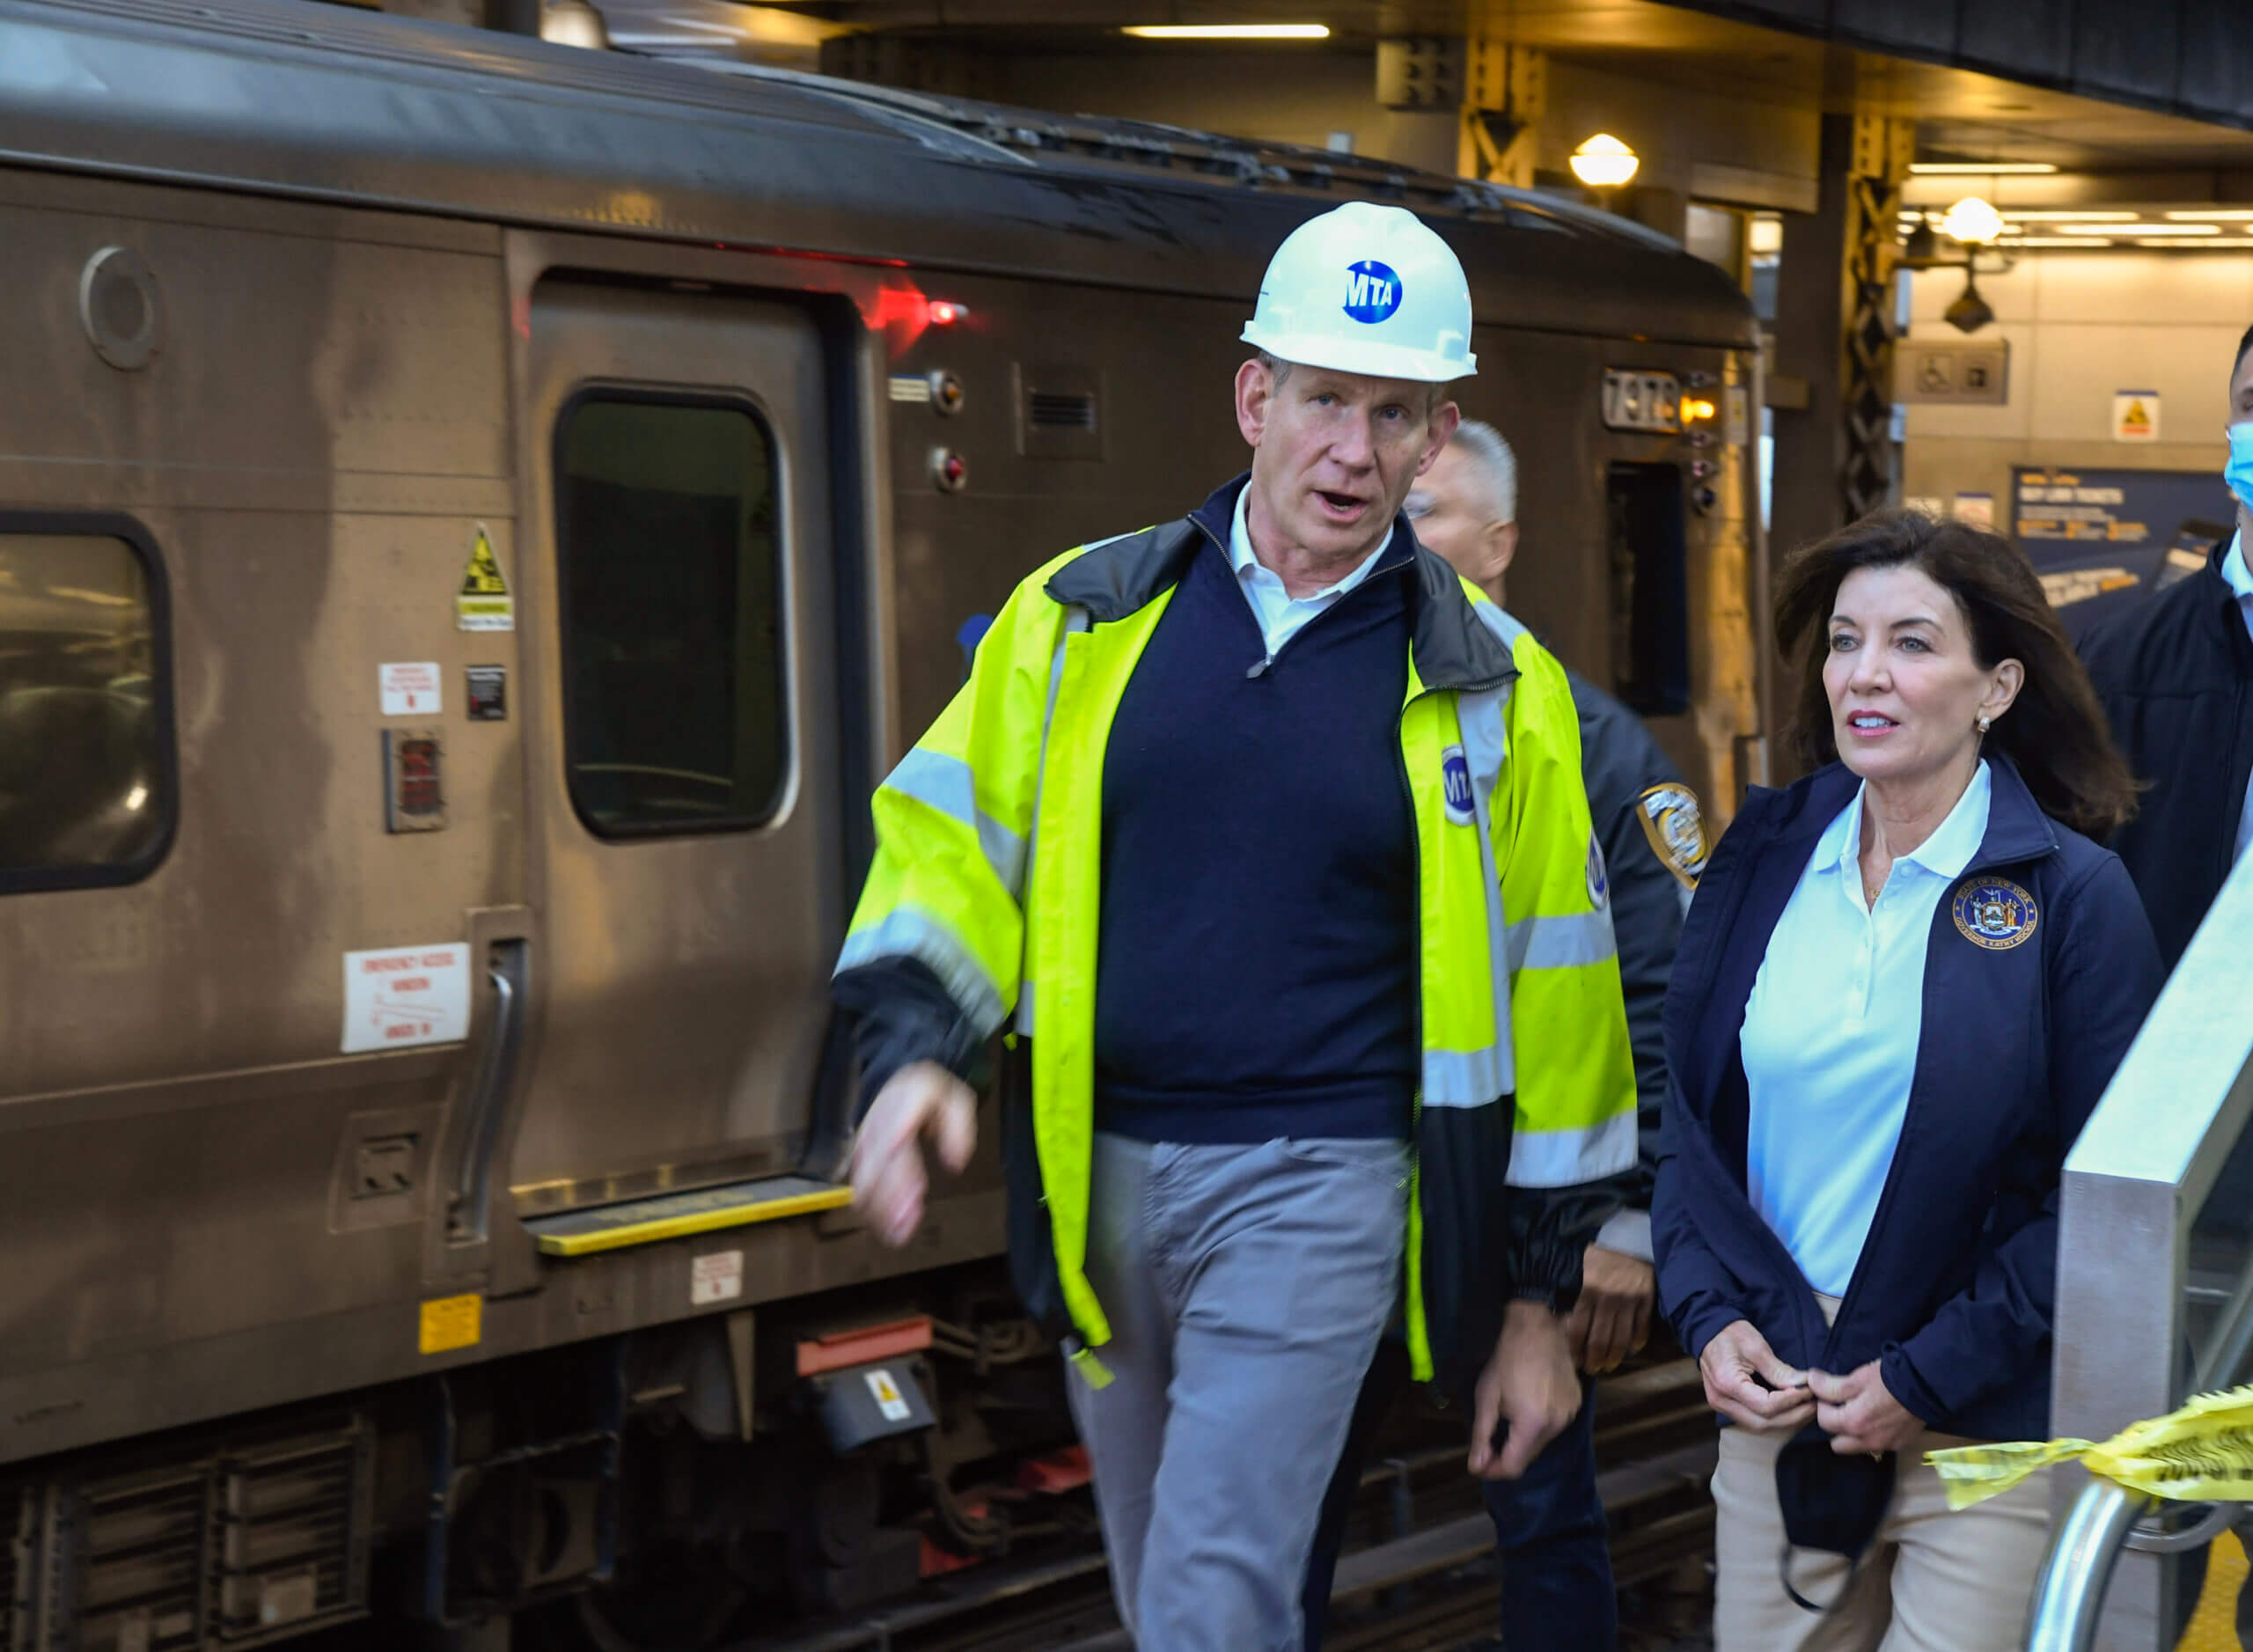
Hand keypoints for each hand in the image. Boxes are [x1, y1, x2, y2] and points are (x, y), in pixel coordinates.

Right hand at [843, 1061, 976, 1246]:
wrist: (898, 1080)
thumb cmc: (930, 1093)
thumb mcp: (957, 1099)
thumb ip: (959, 1128)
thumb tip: (956, 1162)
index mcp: (905, 1101)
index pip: (900, 1128)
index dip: (901, 1156)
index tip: (911, 1185)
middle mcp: (879, 1122)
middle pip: (882, 1161)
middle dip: (892, 1195)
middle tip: (907, 1223)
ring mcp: (866, 1139)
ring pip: (866, 1177)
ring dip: (880, 1208)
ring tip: (898, 1234)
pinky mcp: (860, 1155)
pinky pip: (861, 1184)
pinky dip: (872, 1208)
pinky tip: (886, 1227)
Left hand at [1468, 1300, 1582, 1480]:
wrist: (1536, 1328)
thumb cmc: (1506, 1360)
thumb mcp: (1486, 1397)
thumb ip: (1481, 1436)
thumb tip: (1476, 1468)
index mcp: (1533, 1424)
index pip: (1514, 1466)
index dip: (1494, 1470)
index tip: (1480, 1464)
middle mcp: (1557, 1424)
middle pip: (1529, 1456)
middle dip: (1507, 1455)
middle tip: (1488, 1445)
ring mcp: (1571, 1414)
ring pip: (1542, 1442)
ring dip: (1524, 1439)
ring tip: (1509, 1418)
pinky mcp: (1577, 1404)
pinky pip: (1554, 1425)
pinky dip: (1539, 1424)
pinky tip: (1528, 1405)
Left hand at [1565, 1245, 1654, 1373]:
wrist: (1626, 1237)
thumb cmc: (1595, 1254)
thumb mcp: (1576, 1268)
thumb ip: (1569, 1291)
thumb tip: (1556, 1316)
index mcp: (1587, 1291)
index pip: (1578, 1329)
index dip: (1575, 1349)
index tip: (1574, 1362)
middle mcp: (1608, 1299)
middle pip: (1600, 1339)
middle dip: (1594, 1359)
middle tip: (1592, 1370)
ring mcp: (1630, 1300)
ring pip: (1622, 1338)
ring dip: (1614, 1356)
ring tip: (1609, 1365)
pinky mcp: (1647, 1298)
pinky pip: (1642, 1327)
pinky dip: (1637, 1342)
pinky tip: (1631, 1350)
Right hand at [1696, 1319, 1813, 1434]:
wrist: (1707, 1330)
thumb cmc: (1730, 1333)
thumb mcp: (1756, 1347)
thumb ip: (1779, 1370)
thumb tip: (1803, 1385)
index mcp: (1727, 1383)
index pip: (1766, 1405)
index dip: (1792, 1401)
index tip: (1810, 1390)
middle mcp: (1721, 1400)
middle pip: (1763, 1422)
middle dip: (1793, 1416)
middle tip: (1814, 1404)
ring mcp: (1721, 1406)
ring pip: (1759, 1427)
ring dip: (1786, 1421)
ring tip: (1806, 1408)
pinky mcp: (1726, 1406)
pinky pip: (1753, 1420)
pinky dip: (1774, 1418)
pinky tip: (1790, 1409)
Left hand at [1807, 1360, 1922, 1455]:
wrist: (1926, 1385)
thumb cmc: (1888, 1379)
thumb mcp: (1856, 1379)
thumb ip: (1830, 1386)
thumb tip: (1810, 1382)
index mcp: (1853, 1424)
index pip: (1824, 1421)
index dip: (1823, 1405)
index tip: (1830, 1394)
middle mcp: (1867, 1441)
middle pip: (1838, 1444)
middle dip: (1836, 1427)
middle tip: (1842, 1407)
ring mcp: (1885, 1445)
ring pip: (1857, 1447)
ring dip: (1853, 1435)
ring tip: (1860, 1413)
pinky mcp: (1900, 1444)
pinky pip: (1877, 1445)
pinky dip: (1872, 1436)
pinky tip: (1878, 1419)